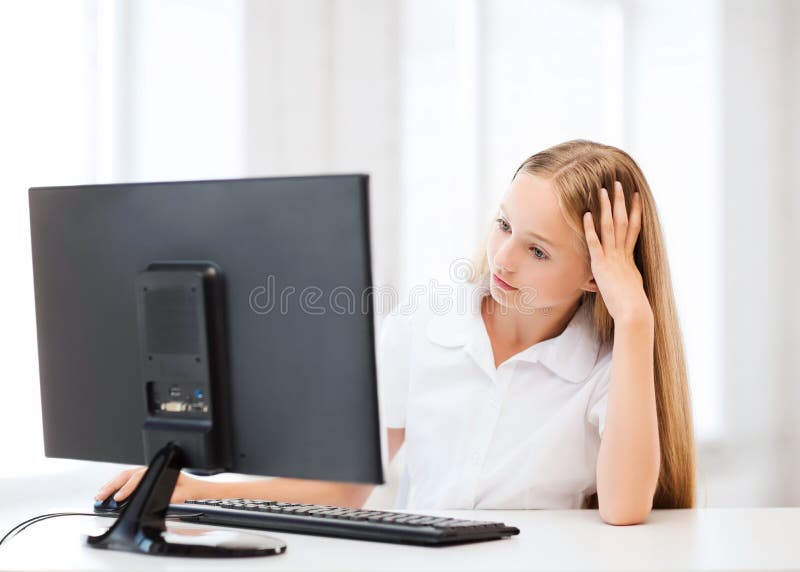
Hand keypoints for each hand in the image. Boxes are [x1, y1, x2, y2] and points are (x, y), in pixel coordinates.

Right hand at [95, 466, 208, 503]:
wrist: (200, 487)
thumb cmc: (193, 489)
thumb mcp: (184, 494)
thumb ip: (171, 496)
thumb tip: (157, 499)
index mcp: (162, 470)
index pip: (139, 477)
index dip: (127, 488)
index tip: (118, 497)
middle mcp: (155, 469)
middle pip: (128, 474)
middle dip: (113, 485)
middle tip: (101, 496)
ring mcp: (150, 472)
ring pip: (127, 475)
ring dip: (113, 484)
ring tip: (100, 494)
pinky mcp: (148, 478)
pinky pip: (130, 479)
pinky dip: (118, 484)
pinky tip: (111, 492)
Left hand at [583, 181, 651, 324]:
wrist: (634, 311)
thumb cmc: (630, 305)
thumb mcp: (627, 287)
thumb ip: (622, 278)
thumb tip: (616, 277)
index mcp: (630, 257)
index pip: (633, 228)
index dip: (635, 210)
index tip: (636, 195)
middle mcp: (622, 253)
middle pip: (622, 220)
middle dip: (620, 201)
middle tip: (617, 183)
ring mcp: (612, 257)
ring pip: (610, 226)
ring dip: (606, 207)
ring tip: (602, 190)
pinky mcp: (601, 265)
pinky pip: (595, 242)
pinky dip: (590, 228)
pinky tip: (588, 214)